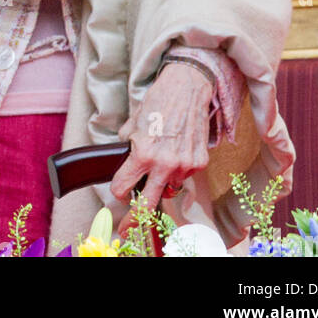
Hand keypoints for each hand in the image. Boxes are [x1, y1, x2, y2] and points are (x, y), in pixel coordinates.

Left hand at [110, 61, 212, 236]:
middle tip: (127, 229)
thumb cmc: (158, 101)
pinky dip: (178, 168)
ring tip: (162, 156)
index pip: (123, 187)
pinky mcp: (199, 163)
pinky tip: (177, 148)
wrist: (187, 88)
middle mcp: (164, 164)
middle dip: (135, 220)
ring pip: (168, 187)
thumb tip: (123, 157)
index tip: (119, 192)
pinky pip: (184, 175)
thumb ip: (127, 143)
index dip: (118, 190)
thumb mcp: (133, 121)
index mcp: (143, 153)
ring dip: (162, 180)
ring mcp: (184, 165)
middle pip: (147, 205)